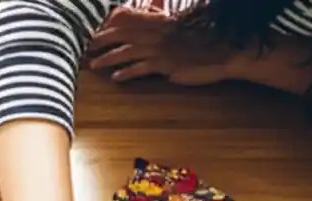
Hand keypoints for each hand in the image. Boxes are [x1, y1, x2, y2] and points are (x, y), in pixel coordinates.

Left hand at [88, 7, 237, 84]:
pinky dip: (127, 73)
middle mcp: (157, 34)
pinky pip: (141, 69)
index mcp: (160, 21)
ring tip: (94, 65)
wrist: (226, 50)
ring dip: (108, 58)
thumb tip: (153, 12)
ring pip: (126, 52)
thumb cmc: (206, 37)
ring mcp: (160, 50)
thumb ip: (165, 20)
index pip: (128, 18)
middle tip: (86, 47)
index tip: (96, 29)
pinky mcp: (166, 65)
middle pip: (122, 34)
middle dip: (101, 40)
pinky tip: (116, 77)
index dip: (110, 24)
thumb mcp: (185, 23)